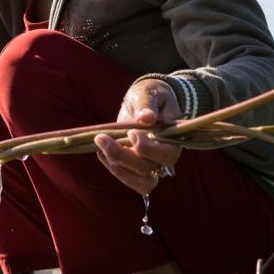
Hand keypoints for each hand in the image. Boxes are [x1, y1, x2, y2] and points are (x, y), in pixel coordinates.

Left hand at [95, 78, 181, 194]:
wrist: (146, 101)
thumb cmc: (151, 95)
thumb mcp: (148, 94)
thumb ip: (147, 105)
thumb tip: (147, 118)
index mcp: (174, 139)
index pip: (166, 154)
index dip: (147, 148)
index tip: (131, 133)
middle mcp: (164, 157)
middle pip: (147, 169)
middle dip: (122, 156)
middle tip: (101, 138)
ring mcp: (151, 164)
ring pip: (138, 180)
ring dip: (116, 165)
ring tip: (100, 145)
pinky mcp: (136, 166)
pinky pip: (128, 177)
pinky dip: (112, 167)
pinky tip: (100, 151)